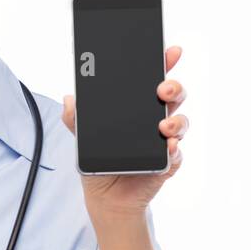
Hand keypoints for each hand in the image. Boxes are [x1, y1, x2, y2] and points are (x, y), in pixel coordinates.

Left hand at [62, 45, 187, 220]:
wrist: (105, 198)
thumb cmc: (99, 162)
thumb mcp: (82, 138)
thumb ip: (75, 118)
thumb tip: (69, 99)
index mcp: (138, 107)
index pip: (153, 80)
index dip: (164, 63)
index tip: (169, 51)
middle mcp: (156, 120)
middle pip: (173, 96)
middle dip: (173, 88)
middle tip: (163, 88)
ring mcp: (164, 141)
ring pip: (180, 123)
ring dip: (176, 122)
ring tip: (164, 126)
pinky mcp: (168, 163)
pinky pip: (176, 154)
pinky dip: (173, 150)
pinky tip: (168, 147)